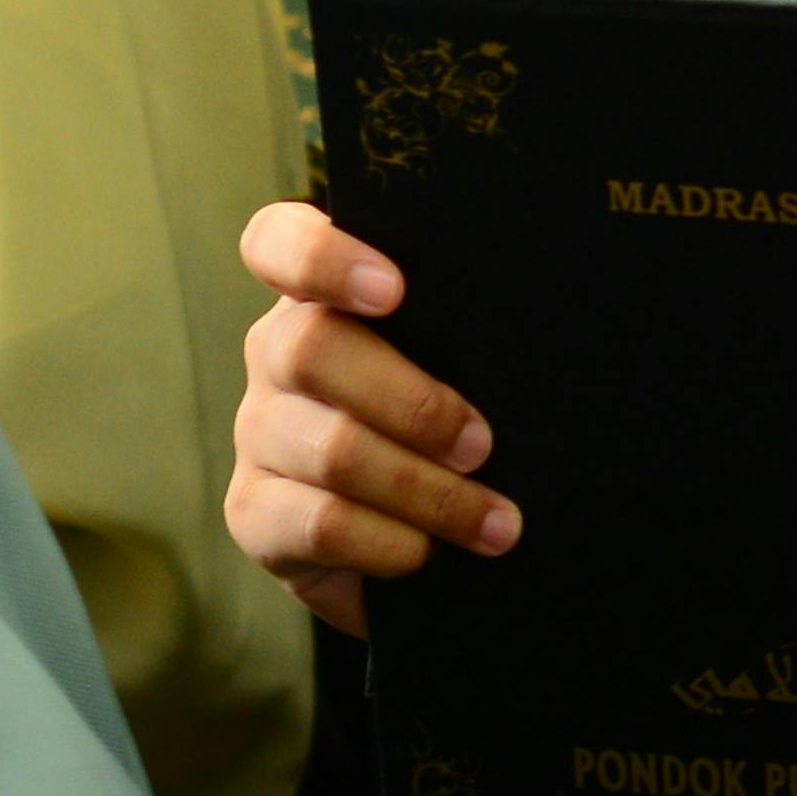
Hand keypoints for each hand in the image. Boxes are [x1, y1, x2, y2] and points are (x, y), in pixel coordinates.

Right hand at [225, 197, 513, 635]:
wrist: (428, 538)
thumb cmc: (460, 422)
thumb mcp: (470, 365)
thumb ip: (473, 333)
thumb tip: (542, 331)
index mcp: (322, 294)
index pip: (278, 242)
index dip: (322, 257)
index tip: (394, 290)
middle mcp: (275, 352)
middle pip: (310, 350)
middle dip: (413, 403)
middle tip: (483, 445)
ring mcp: (258, 431)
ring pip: (328, 448)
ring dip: (427, 491)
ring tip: (495, 522)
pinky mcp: (253, 512)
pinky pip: (318, 523)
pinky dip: (389, 542)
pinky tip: (431, 553)